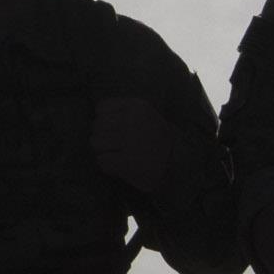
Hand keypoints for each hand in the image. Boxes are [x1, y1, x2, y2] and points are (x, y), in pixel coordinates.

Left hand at [86, 85, 200, 221]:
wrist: (178, 165)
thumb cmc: (158, 141)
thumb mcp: (147, 116)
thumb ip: (124, 112)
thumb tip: (96, 116)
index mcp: (137, 106)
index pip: (101, 108)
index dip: (103, 121)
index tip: (113, 130)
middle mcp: (132, 120)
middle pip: (96, 126)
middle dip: (102, 138)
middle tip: (114, 147)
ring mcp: (129, 141)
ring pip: (95, 143)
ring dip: (103, 152)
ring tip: (116, 156)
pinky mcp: (126, 161)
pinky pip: (102, 161)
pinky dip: (107, 166)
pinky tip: (118, 167)